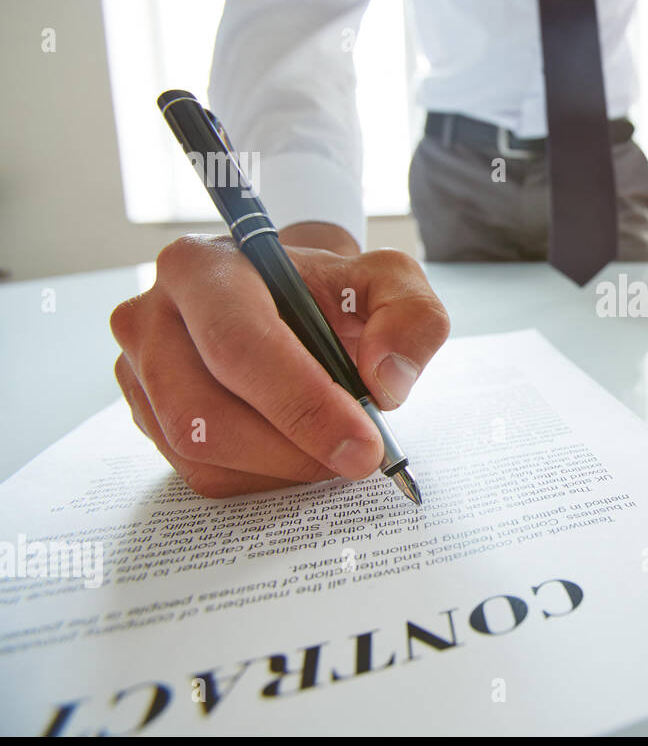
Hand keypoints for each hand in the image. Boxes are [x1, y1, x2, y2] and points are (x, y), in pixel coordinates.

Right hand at [109, 225, 448, 497]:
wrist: (294, 303)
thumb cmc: (334, 293)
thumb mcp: (390, 282)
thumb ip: (410, 317)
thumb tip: (384, 379)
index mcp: (203, 268)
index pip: (240, 345)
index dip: (304, 405)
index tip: (364, 445)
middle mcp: (153, 317)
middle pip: (207, 414)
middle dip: (295, 449)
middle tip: (358, 458)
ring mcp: (140, 372)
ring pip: (202, 453)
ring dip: (281, 467)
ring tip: (331, 445)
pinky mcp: (147, 417)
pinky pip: (200, 474)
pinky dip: (262, 477)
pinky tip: (297, 450)